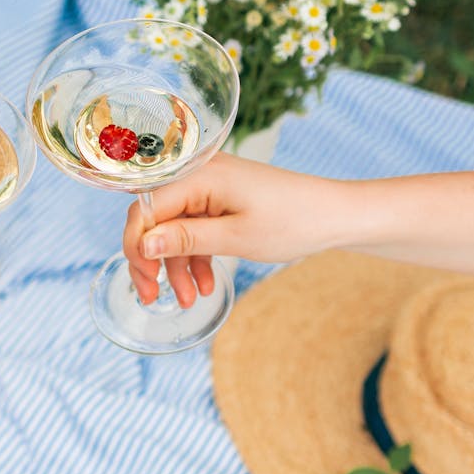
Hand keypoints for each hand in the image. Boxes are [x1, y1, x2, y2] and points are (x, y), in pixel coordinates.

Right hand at [122, 153, 345, 305]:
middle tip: (151, 295)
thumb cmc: (293, 221)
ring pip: (173, 228)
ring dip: (176, 265)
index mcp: (199, 175)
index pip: (146, 208)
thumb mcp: (236, 237)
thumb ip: (185, 239)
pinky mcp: (219, 200)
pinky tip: (204, 284)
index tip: (144, 279)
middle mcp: (198, 174)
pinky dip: (195, 257)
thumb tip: (143, 244)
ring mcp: (209, 188)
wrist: (336, 215)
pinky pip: (193, 229)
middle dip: (151, 259)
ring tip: (187, 299)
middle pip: (154, 218)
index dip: (137, 245)